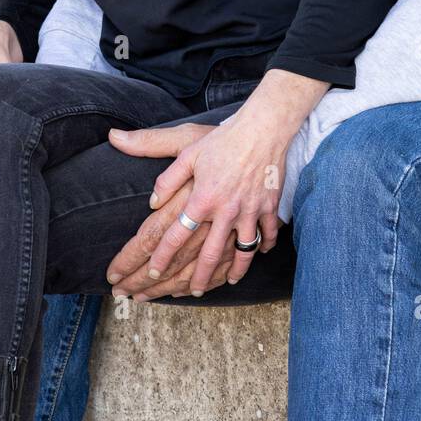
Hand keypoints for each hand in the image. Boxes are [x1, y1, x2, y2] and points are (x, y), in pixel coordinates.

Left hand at [110, 101, 287, 294]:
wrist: (263, 128)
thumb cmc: (223, 138)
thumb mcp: (187, 150)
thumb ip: (167, 179)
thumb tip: (151, 201)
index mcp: (201, 198)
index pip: (176, 236)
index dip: (162, 257)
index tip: (152, 273)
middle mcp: (225, 210)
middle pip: (209, 254)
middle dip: (196, 278)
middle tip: (189, 292)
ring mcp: (249, 211)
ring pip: (241, 252)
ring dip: (232, 271)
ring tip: (224, 282)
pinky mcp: (268, 207)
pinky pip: (267, 235)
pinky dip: (263, 247)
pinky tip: (256, 256)